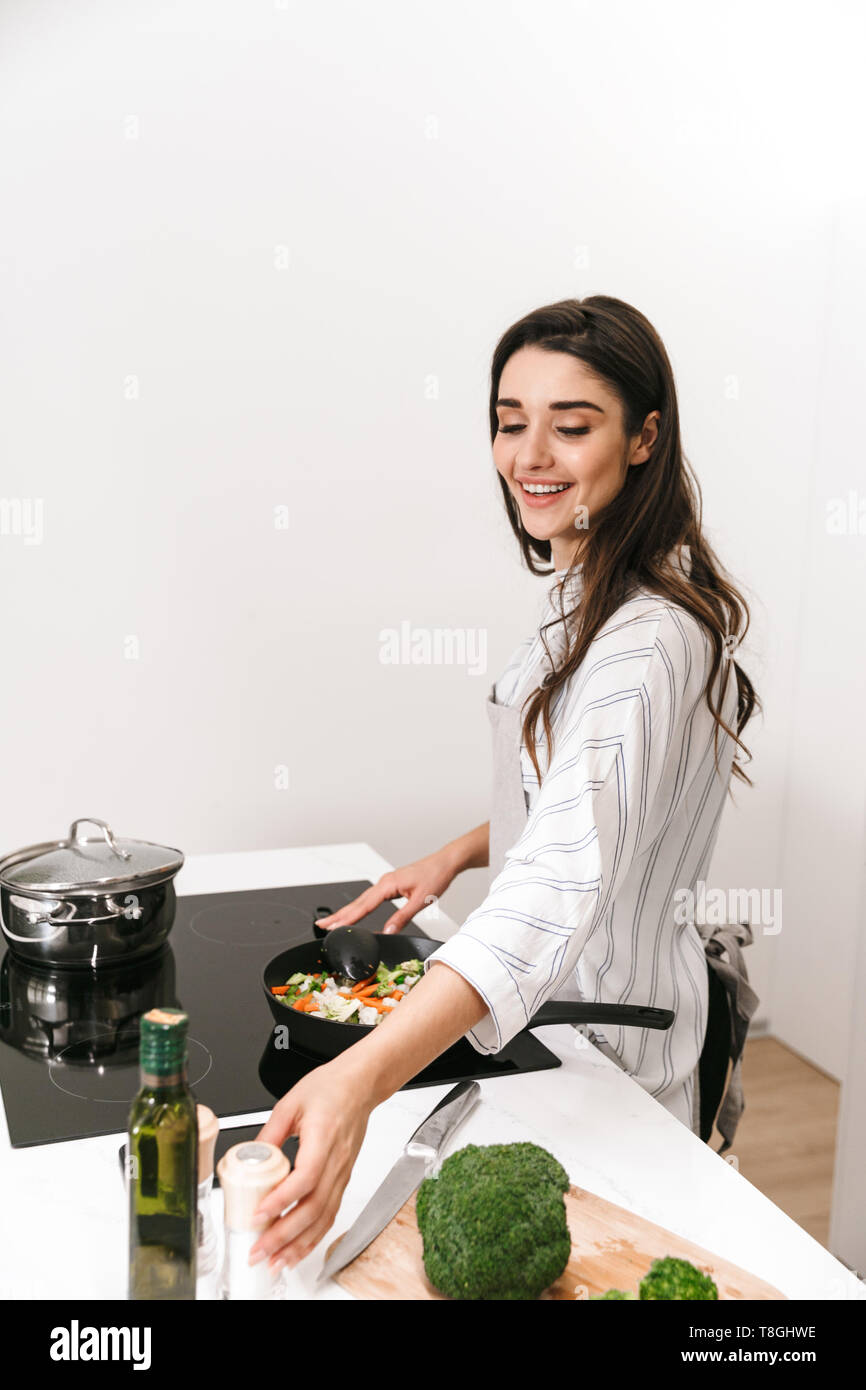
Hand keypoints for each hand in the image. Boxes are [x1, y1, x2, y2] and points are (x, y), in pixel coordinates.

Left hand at [250, 1060, 372, 1273]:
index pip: (305, 1177)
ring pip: (324, 1218)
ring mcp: (342, 1173)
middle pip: (314, 1207)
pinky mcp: (343, 1180)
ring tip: (275, 1261)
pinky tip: (297, 1250)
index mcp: (323, 1138)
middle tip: (259, 1250)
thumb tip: (249, 1158)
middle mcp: (336, 1161)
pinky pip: (330, 1215)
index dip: (282, 1199)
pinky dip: (314, 1238)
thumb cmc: (330, 1088)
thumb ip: (270, 1133)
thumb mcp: (290, 1102)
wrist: (360, 1085)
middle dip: (285, 1235)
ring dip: (299, 1244)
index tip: (259, 1214)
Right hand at [315, 847, 459, 934]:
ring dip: (346, 912)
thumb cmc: (436, 876)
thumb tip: (387, 931)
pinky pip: (370, 898)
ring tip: (332, 922)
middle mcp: (384, 882)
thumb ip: (402, 917)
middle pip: (357, 902)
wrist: (445, 862)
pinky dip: (359, 907)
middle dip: (338, 916)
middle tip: (321, 926)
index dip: (347, 919)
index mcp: (388, 884)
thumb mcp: (420, 900)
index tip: (333, 928)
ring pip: (362, 900)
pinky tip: (355, 913)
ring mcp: (386, 883)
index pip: (363, 906)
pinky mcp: (391, 885)